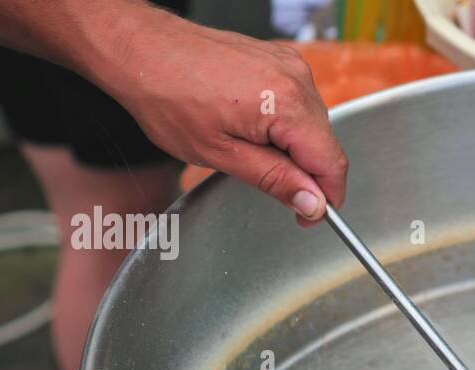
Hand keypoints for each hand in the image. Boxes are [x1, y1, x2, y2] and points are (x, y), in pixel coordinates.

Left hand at [95, 7, 347, 223]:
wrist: (143, 50)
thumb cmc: (168, 97)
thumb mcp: (221, 154)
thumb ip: (275, 180)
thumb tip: (313, 203)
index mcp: (286, 103)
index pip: (331, 162)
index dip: (327, 197)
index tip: (310, 215)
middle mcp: (296, 79)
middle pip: (324, 143)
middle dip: (305, 172)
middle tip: (268, 184)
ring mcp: (290, 65)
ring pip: (313, 124)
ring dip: (293, 147)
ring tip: (248, 146)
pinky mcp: (280, 59)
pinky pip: (299, 102)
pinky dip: (284, 123)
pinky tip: (249, 125)